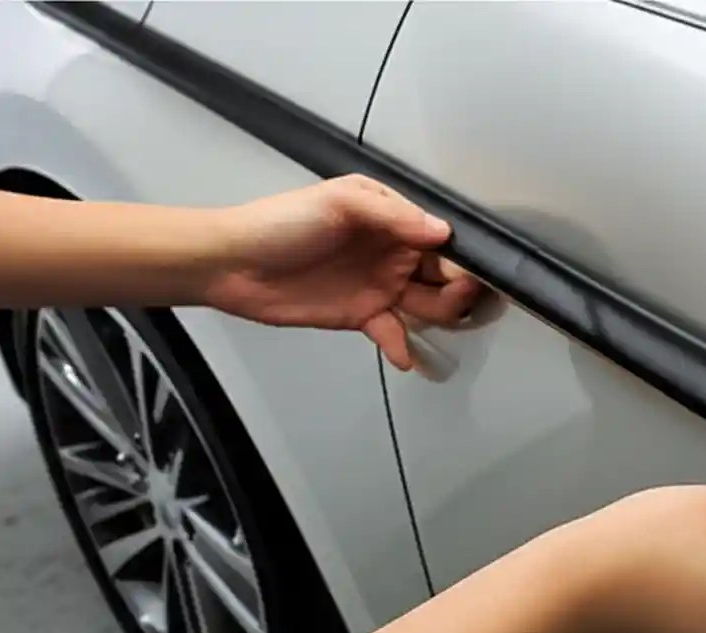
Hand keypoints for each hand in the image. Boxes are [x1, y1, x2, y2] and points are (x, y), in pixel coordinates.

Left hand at [204, 174, 483, 369]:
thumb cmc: (283, 223)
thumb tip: (442, 232)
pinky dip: (402, 346)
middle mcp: (391, 251)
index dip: (459, 255)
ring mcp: (378, 285)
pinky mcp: (361, 315)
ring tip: (437, 317)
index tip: (473, 272)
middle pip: (442, 273)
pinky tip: (404, 357)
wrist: (232, 263)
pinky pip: (393, 333)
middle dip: (459, 287)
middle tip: (458, 296)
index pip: (439, 237)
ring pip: (427, 303)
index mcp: (390, 217)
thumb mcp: (340, 202)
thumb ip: (393, 215)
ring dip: (441, 313)